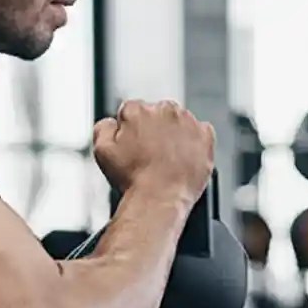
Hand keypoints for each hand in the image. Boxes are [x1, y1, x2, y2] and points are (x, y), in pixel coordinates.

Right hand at [93, 100, 215, 201]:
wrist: (159, 198)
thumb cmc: (133, 177)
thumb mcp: (102, 150)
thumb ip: (103, 128)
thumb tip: (110, 122)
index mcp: (138, 110)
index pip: (131, 110)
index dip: (128, 129)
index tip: (130, 143)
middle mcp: (165, 110)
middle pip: (156, 114)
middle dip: (151, 130)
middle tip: (146, 154)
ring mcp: (188, 122)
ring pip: (178, 123)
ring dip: (172, 136)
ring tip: (163, 160)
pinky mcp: (205, 136)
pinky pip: (199, 133)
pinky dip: (192, 143)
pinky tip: (181, 158)